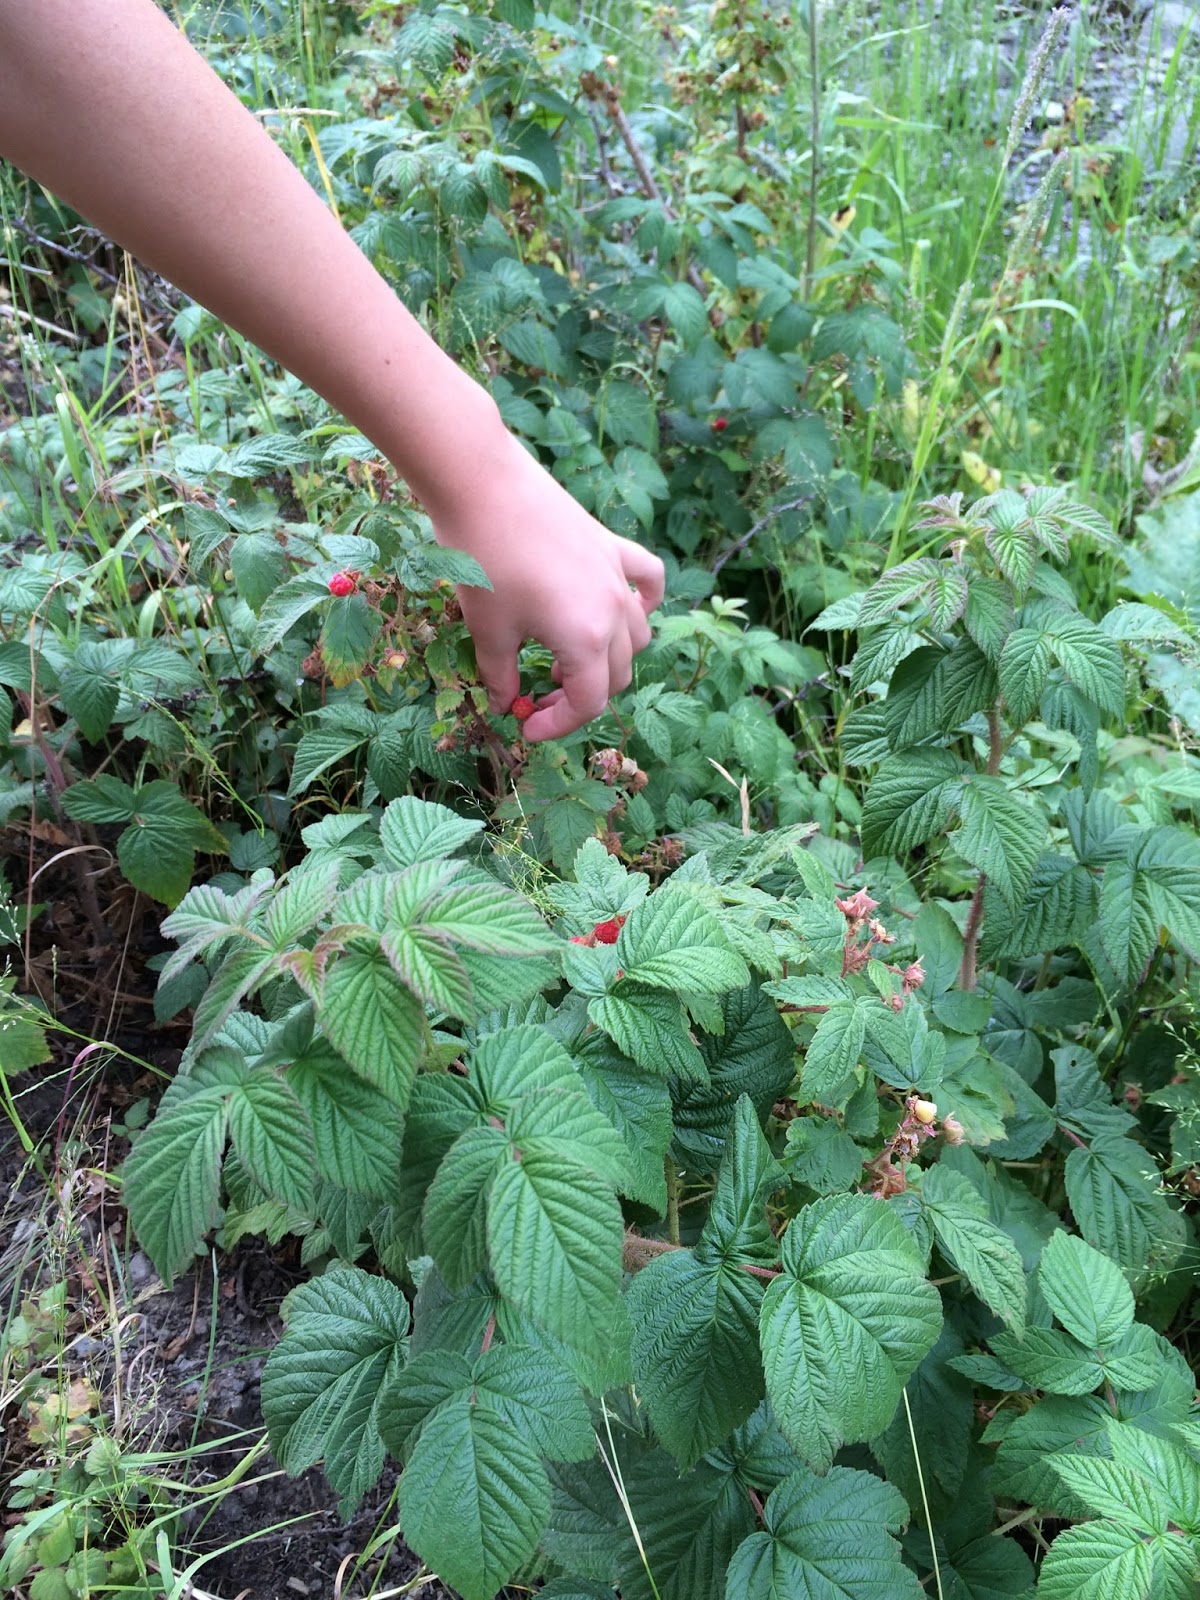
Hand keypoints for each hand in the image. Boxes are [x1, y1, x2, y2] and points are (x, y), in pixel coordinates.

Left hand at [429, 430, 664, 741]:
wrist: (483, 485)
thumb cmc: (483, 562)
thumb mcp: (487, 630)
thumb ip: (501, 676)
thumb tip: (505, 704)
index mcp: (586, 641)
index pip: (587, 702)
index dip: (558, 724)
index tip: (525, 727)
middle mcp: (614, 612)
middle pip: (616, 675)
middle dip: (579, 696)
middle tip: (538, 697)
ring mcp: (617, 576)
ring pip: (636, 635)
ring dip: (610, 657)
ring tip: (568, 657)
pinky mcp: (611, 546)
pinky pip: (646, 580)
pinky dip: (643, 600)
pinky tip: (625, 607)